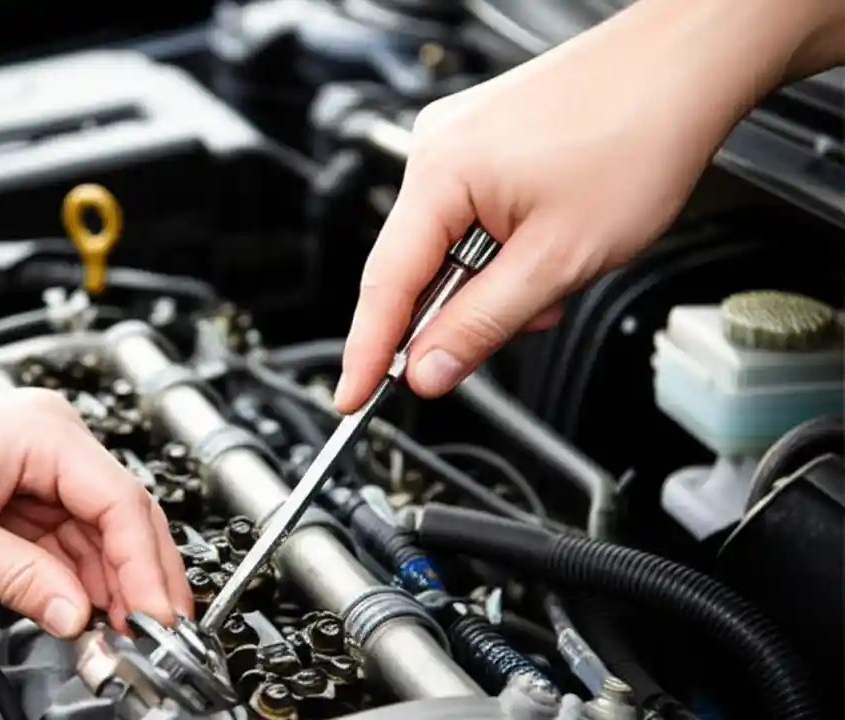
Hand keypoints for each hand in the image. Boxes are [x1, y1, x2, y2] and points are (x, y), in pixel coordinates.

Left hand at [0, 386, 191, 637]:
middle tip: (158, 634)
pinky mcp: (22, 480)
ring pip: (97, 527)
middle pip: (121, 513)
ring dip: (109, 580)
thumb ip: (19, 580)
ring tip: (120, 633)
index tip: (157, 618)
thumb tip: (76, 616)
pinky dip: (76, 571)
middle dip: (141, 577)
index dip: (145, 568)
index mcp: (44, 433)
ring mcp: (38, 458)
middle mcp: (51, 436)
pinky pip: (65, 530)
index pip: (121, 503)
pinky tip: (85, 606)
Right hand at [333, 0, 843, 410]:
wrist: (685, 67)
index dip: (367, 352)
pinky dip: (503, 247)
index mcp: (440, 173)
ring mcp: (458, 140)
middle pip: (416, 265)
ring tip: (554, 274)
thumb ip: (482, 325)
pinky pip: (470, 215)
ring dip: (492, 281)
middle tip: (514, 326)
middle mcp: (436, 148)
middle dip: (461, 311)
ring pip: (450, 245)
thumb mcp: (558, 260)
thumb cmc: (636, 135)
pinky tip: (546, 244)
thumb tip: (427, 371)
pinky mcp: (484, 140)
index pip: (384, 284)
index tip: (349, 398)